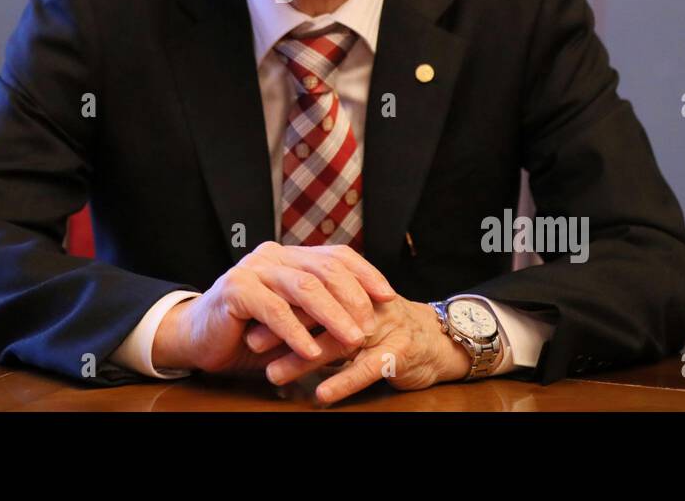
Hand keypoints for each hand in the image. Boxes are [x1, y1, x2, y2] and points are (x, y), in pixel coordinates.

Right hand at [151, 242, 397, 373]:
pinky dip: (296, 332)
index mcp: (289, 256)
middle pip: (324, 268)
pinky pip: (274, 310)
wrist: (197, 338)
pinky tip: (311, 352)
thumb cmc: (248, 332)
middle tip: (372, 324)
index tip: (388, 295)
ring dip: (332, 316)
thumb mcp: (292, 320)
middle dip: (354, 297)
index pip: (336, 255)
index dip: (365, 273)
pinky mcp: (235, 290)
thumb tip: (366, 324)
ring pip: (303, 286)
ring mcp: (253, 270)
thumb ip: (319, 314)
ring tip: (353, 339)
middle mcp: (273, 256)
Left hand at [245, 297, 471, 405]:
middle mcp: (364, 302)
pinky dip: (343, 381)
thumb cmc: (385, 331)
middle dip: (283, 328)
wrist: (437, 342)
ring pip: (338, 340)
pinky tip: (322, 394)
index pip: (308, 290)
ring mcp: (384, 324)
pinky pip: (367, 366)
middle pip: (318, 312)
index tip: (247, 319)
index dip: (277, 304)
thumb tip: (269, 320)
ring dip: (304, 358)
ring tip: (275, 373)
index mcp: (350, 289)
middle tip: (252, 343)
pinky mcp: (401, 350)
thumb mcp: (349, 317)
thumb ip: (317, 316)